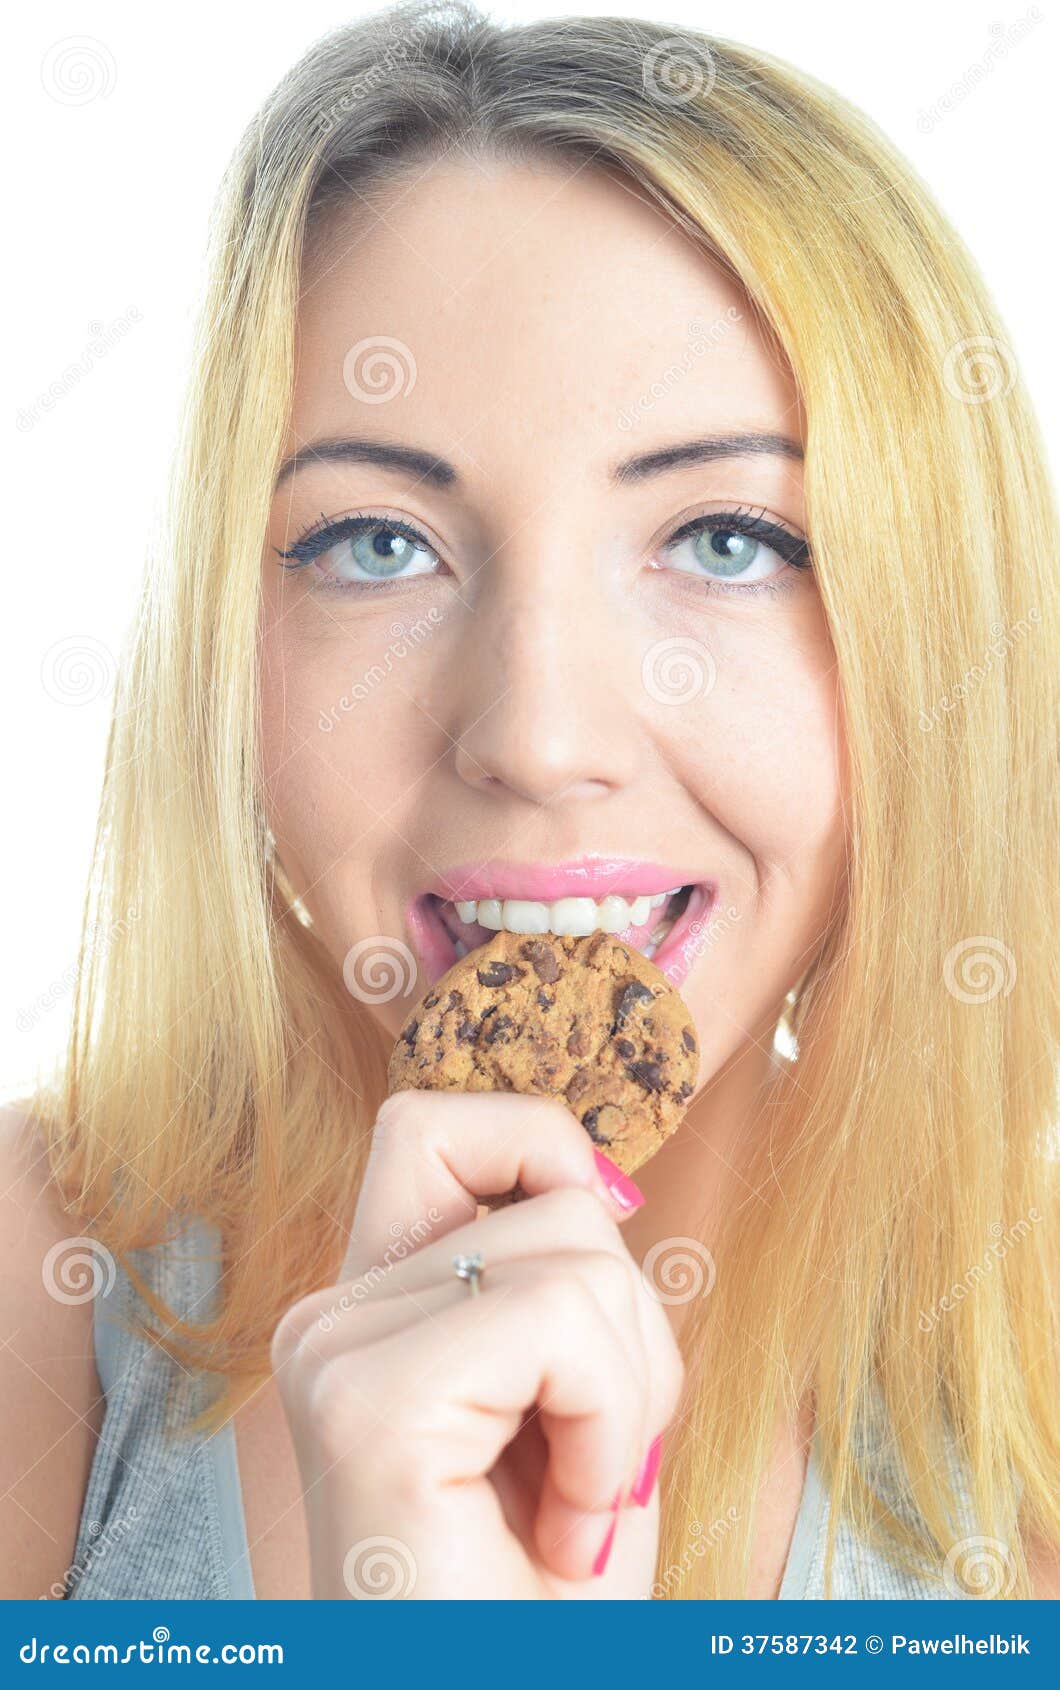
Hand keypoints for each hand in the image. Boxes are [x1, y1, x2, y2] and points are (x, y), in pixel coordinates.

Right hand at [271, 1089, 683, 1597]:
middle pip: (552, 1200)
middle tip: (591, 1460)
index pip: (435, 1123)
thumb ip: (564, 1279)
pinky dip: (612, 1424)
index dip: (539, 1150)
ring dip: (630, 1390)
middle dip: (631, 1329)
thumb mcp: (576, 1404)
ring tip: (573, 1502)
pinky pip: (562, 1318)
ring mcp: (334, 1352)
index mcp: (368, 1309)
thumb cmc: (540, 1603)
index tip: (595, 1285)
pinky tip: (566, 1523)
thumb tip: (602, 1178)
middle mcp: (330, 1316)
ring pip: (576, 1253)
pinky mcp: (366, 1402)